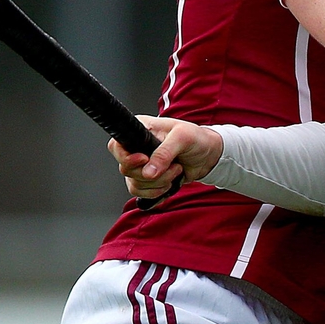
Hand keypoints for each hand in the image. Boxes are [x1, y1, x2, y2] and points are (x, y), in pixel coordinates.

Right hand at [108, 115, 224, 198]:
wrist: (208, 156)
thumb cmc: (197, 139)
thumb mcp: (183, 138)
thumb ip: (164, 153)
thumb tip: (148, 172)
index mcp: (139, 130)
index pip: (116, 146)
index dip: (126, 157)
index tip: (144, 160)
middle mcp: (135, 148)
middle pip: (126, 169)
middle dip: (152, 173)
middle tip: (174, 165)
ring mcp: (141, 165)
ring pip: (134, 184)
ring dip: (159, 183)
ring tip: (176, 171)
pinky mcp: (147, 180)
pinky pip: (141, 193)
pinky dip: (157, 192)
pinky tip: (171, 183)